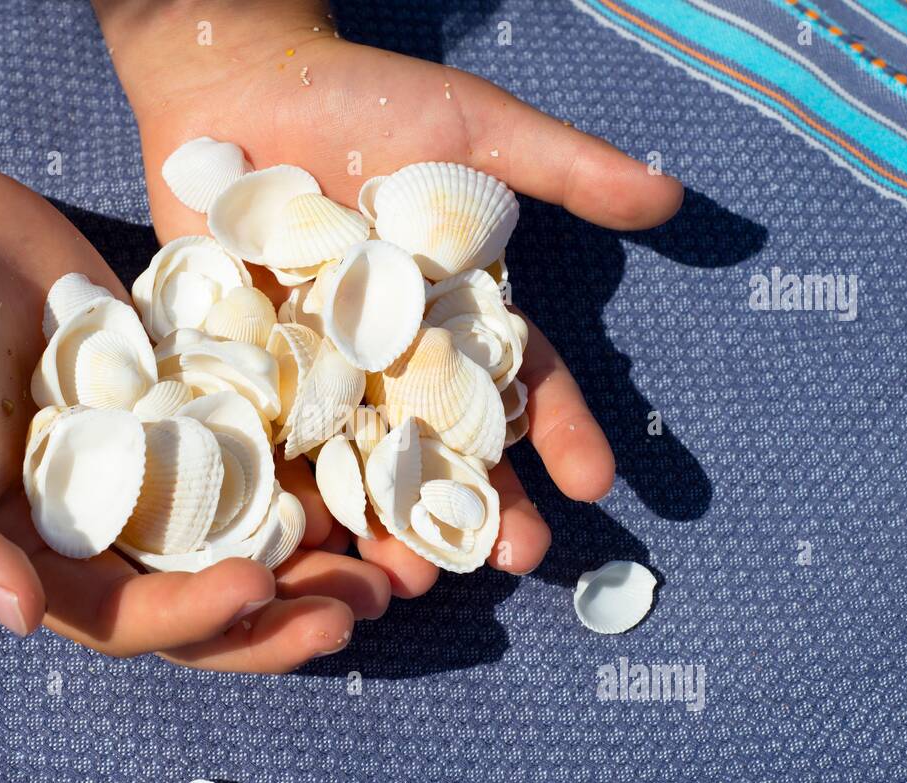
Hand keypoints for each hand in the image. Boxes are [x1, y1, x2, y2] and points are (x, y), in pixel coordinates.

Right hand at [0, 162, 385, 669]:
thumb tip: (20, 619)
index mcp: (41, 558)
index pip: (126, 618)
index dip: (192, 618)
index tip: (253, 591)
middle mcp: (109, 524)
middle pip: (206, 592)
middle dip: (281, 614)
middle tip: (359, 612)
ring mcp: (156, 462)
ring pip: (249, 528)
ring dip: (316, 556)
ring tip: (386, 567)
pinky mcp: (189, 399)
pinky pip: (258, 441)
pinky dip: (311, 461)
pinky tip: (369, 463)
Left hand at [101, 1, 683, 594]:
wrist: (235, 79)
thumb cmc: (360, 99)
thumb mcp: (472, 126)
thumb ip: (564, 168)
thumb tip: (670, 197)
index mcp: (459, 316)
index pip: (522, 387)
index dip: (562, 434)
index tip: (596, 482)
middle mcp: (397, 359)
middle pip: (448, 448)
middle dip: (484, 506)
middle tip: (513, 556)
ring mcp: (324, 374)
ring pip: (365, 468)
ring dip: (390, 527)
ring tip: (411, 579)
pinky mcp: (251, 376)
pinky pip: (273, 447)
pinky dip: (291, 499)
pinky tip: (310, 549)